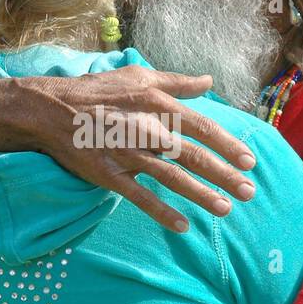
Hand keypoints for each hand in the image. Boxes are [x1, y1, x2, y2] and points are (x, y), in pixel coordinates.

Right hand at [15, 66, 258, 232]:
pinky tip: (183, 226)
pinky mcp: (110, 175)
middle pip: (194, 156)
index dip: (228, 145)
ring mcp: (129, 155)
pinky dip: (162, 212)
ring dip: (201, 195)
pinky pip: (140, 197)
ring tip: (225, 209)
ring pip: (172, 178)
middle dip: (224, 175)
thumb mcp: (140, 77)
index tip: (249, 161)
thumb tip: (209, 80)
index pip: (202, 127)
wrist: (53, 110)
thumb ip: (177, 81)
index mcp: (158, 106)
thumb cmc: (99, 90)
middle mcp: (148, 130)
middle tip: (249, 192)